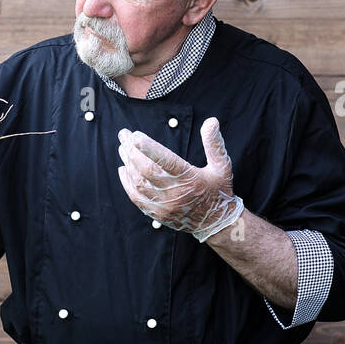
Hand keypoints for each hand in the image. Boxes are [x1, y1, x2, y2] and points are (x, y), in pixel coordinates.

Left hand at [116, 117, 244, 241]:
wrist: (216, 222)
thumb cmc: (218, 190)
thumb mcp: (222, 165)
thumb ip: (214, 143)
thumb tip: (211, 121)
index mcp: (191, 179)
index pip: (167, 161)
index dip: (150, 148)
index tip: (136, 135)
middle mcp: (176, 193)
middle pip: (147, 169)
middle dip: (132, 150)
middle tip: (124, 134)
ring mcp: (165, 205)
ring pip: (139, 183)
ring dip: (128, 163)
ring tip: (122, 148)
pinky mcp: (157, 214)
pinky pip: (137, 198)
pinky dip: (127, 183)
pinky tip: (123, 169)